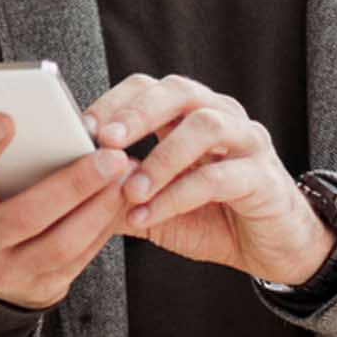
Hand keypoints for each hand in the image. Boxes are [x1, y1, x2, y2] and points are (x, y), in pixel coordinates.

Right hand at [0, 114, 136, 308]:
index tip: (7, 118)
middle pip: (26, 215)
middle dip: (74, 184)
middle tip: (110, 156)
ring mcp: (7, 270)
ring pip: (61, 244)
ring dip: (99, 210)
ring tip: (124, 177)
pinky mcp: (40, 286)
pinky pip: (78, 259)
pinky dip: (103, 228)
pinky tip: (119, 201)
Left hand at [87, 74, 331, 285]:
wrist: (271, 249)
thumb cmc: (211, 218)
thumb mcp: (153, 206)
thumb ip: (117, 193)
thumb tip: (65, 189)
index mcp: (191, 115)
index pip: (150, 87)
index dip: (116, 102)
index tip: (81, 128)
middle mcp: (222, 117)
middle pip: (180, 91)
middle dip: (138, 112)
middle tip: (105, 140)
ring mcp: (248, 143)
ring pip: (205, 126)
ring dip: (161, 156)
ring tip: (130, 189)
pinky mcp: (263, 177)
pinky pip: (219, 177)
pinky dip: (178, 195)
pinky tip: (150, 215)